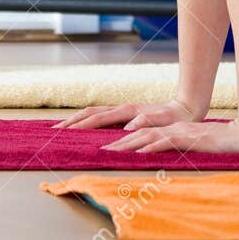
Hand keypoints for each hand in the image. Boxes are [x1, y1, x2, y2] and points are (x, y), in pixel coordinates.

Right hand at [57, 99, 199, 130]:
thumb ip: (146, 123)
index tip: (64, 131)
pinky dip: (88, 121)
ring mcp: (123, 111)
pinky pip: (101, 117)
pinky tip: (82, 128)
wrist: (185, 109)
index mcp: (127, 112)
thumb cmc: (173, 119)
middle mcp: (122, 109)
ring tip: (61, 128)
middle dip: (71, 121)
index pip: (97, 118)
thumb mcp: (162, 122)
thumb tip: (128, 128)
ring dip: (77, 120)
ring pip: (94, 114)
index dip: (80, 125)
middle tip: (53, 131)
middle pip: (90, 113)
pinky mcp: (125, 115)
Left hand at [102, 119, 238, 153]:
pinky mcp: (192, 139)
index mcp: (174, 130)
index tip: (105, 148)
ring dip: (128, 145)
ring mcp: (183, 133)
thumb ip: (181, 151)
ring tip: (110, 152)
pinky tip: (139, 154)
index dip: (123, 140)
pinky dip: (151, 148)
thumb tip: (165, 163)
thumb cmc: (223, 145)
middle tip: (98, 150)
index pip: (144, 134)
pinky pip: (168, 143)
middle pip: (140, 134)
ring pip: (149, 137)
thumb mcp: (197, 148)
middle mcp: (175, 129)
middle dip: (118, 142)